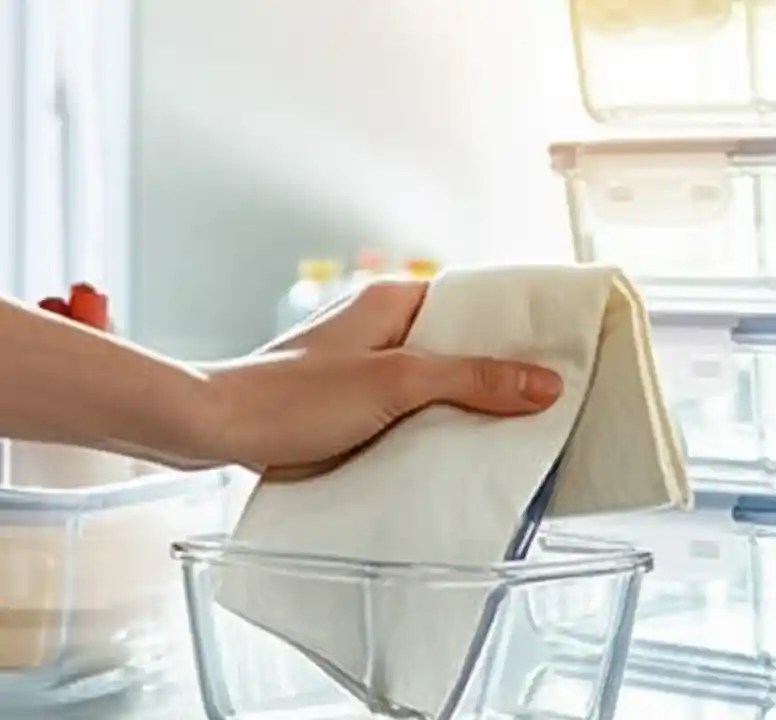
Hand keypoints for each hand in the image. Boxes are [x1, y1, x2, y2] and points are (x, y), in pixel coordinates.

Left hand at [201, 280, 562, 478]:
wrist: (214, 431)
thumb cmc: (293, 396)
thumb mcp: (397, 384)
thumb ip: (473, 380)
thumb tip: (543, 384)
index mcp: (392, 300)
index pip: (472, 301)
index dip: (514, 323)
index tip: (556, 347)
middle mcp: (380, 326)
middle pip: (458, 344)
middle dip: (497, 371)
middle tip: (544, 397)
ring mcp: (365, 366)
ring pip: (435, 380)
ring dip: (465, 403)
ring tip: (511, 427)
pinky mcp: (352, 403)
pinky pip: (410, 407)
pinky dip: (435, 424)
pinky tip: (456, 449)